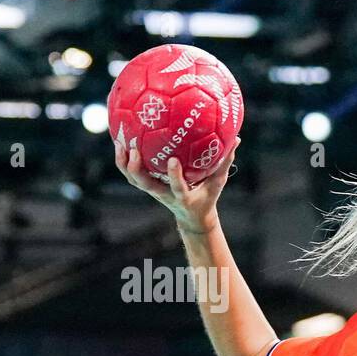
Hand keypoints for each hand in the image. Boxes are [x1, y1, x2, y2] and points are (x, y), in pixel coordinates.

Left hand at [114, 136, 239, 233]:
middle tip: (133, 149)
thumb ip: (224, 161)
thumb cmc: (207, 196)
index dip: (173, 176)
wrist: (192, 216)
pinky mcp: (147, 186)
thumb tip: (236, 139)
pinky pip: (131, 174)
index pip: (177, 187)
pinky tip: (120, 142)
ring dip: (125, 164)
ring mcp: (153, 191)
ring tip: (120, 144)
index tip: (172, 160)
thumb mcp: (218, 182)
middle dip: (137, 169)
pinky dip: (124, 161)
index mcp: (182, 196)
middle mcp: (164, 195)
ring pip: (134, 180)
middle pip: (146, 185)